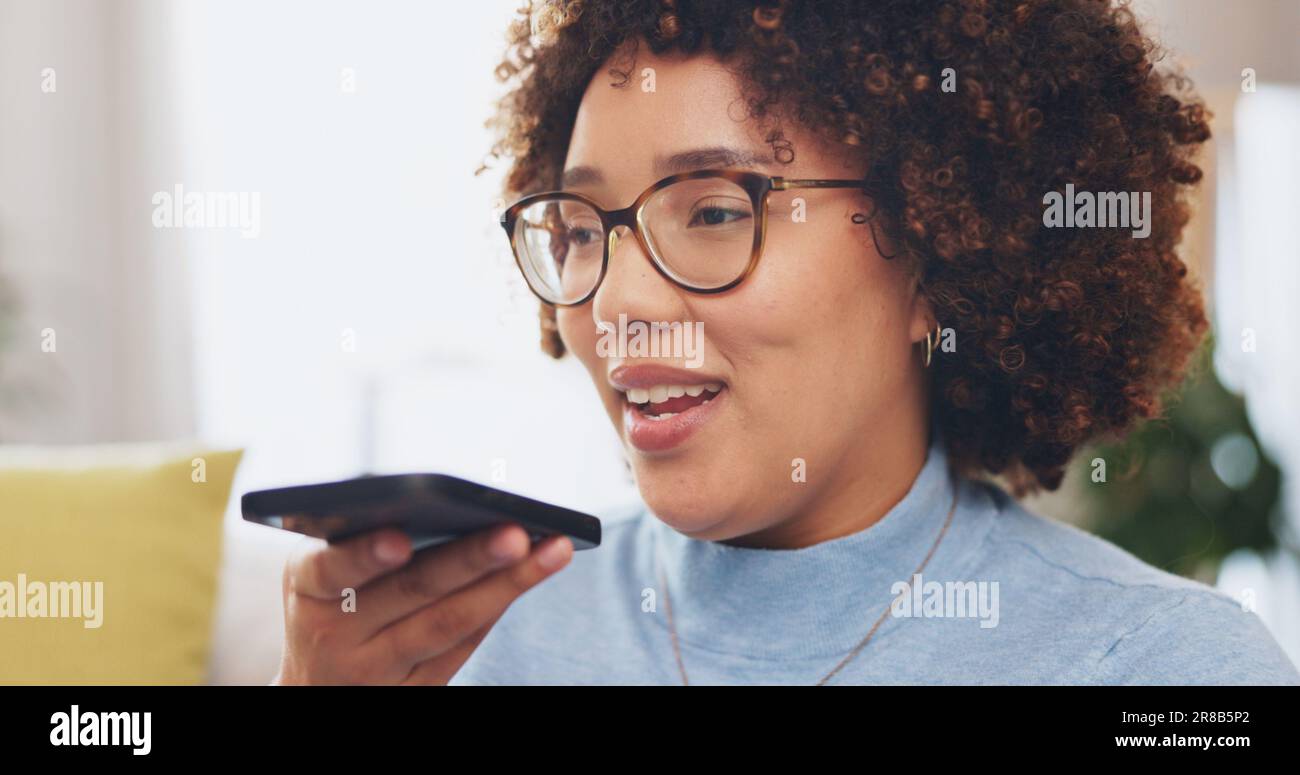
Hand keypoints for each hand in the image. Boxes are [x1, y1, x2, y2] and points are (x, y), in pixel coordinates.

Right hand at [273, 524, 571, 684]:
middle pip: (411, 593)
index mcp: (307, 588)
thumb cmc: (327, 602)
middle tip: (516, 533)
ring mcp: (377, 669)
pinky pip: (463, 647)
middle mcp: (337, 633)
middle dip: (469, 560)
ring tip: (550, 551)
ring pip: (449, 624)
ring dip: (506, 585)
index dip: (365, 555)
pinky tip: (530, 577)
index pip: (332, 569)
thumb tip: (449, 504)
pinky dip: (498, 607)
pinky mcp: (413, 691)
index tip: (400, 539)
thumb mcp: (319, 573)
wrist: (316, 684)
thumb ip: (360, 542)